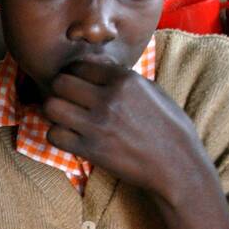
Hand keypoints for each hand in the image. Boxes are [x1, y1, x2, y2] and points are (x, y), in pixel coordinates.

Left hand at [43, 57, 216, 203]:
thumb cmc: (168, 127)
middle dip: (60, 90)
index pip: (80, 65)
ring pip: (52, 107)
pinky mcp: (91, 150)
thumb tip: (96, 64)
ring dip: (55, 111)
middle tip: (67, 99)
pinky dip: (57, 135)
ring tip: (66, 116)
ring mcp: (98, 125)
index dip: (74, 73)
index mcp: (125, 80)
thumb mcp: (151, 90)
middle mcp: (109, 99)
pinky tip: (70, 136)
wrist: (176, 165)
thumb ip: (121, 76)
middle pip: (60, 83)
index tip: (77, 83)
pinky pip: (55, 135)